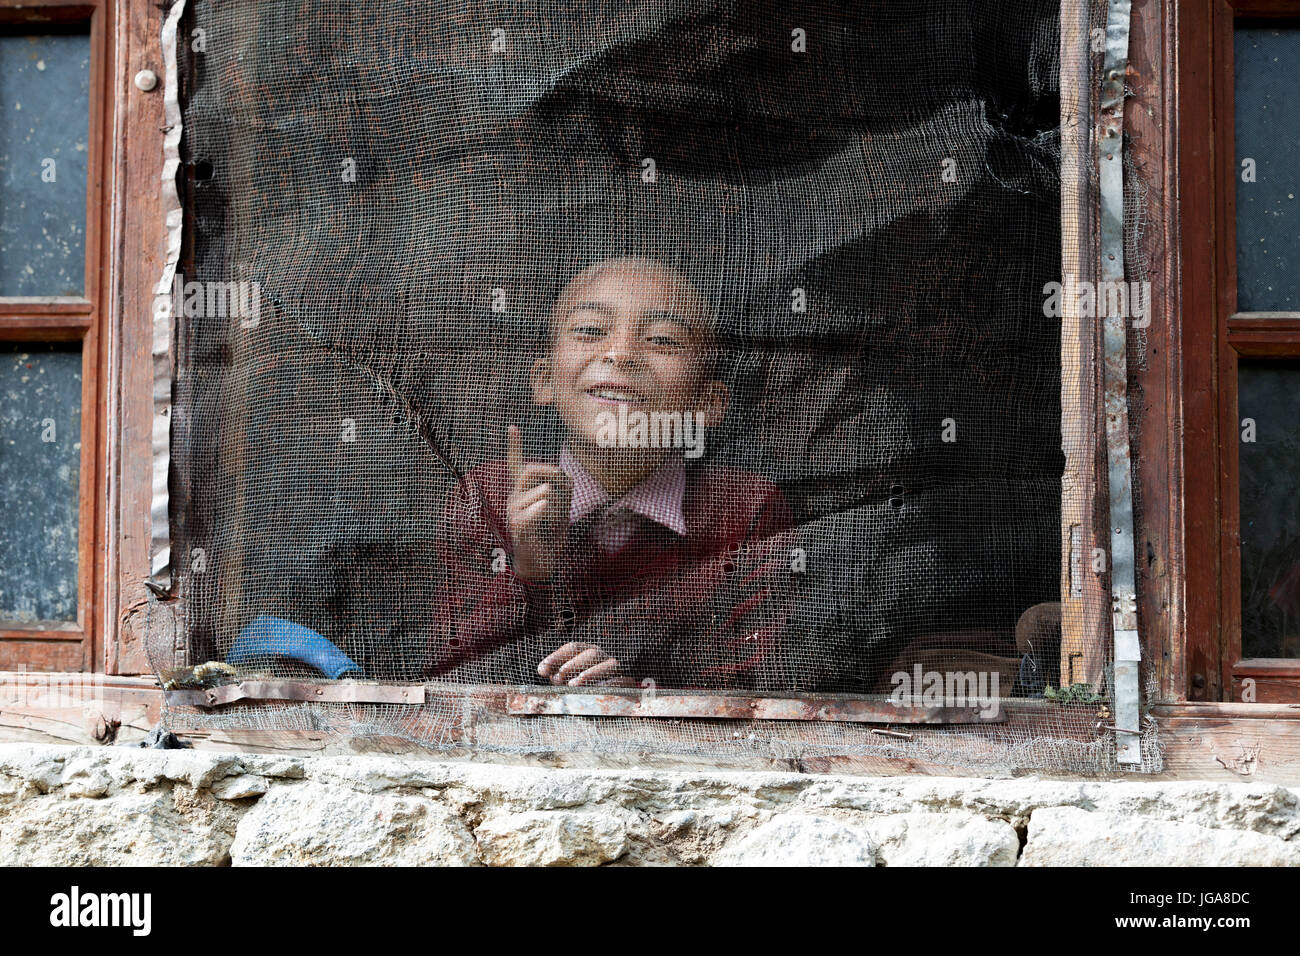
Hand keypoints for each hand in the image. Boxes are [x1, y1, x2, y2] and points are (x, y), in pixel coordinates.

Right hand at [506, 424, 572, 580]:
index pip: (516, 464)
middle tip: (566, 493)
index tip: (512, 426)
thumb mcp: (561, 507)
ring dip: (559, 505)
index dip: (514, 445)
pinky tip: (544, 514)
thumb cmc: (550, 534)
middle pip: (533, 469)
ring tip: (555, 522)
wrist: (540, 562)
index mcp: (522, 491)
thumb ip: (561, 488)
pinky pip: (535, 508)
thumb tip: (559, 476)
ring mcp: (513, 510)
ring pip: (544, 490)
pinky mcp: (517, 525)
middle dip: (555, 475)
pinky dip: (544, 510)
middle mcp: (514, 497)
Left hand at [538, 642, 632, 685]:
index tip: (542, 670)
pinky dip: (608, 684)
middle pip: (591, 653)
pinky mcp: (627, 682)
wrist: (610, 700)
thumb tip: (542, 670)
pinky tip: (596, 690)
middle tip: (558, 678)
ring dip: (591, 674)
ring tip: (574, 685)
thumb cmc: (583, 688)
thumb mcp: (567, 680)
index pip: (572, 648)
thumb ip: (556, 674)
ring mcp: (617, 669)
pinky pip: (621, 680)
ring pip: (609, 664)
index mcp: (587, 652)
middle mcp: (602, 657)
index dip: (556, 657)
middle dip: (573, 665)